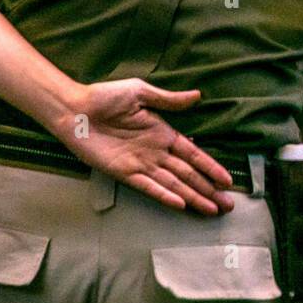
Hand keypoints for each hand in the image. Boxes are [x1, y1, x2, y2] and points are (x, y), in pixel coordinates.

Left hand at [57, 78, 233, 214]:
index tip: (228, 181)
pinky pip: (148, 187)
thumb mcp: (140, 92)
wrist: (74, 110)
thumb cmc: (104, 97)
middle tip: (227, 206)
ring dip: (193, 197)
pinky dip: (164, 196)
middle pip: (188, 175)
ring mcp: (141, 164)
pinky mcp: (123, 173)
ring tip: (211, 210)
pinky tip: (181, 205)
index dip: (211, 168)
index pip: (194, 155)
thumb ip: (169, 100)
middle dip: (208, 190)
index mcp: (163, 133)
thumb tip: (197, 96)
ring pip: (173, 185)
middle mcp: (156, 152)